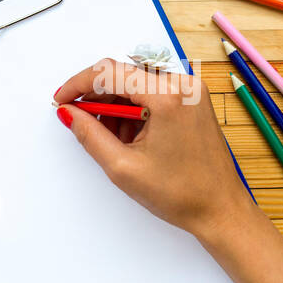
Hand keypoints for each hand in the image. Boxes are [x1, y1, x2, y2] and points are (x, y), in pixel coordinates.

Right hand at [53, 58, 257, 238]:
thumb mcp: (123, 167)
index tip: (62, 100)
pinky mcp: (194, 101)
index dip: (79, 84)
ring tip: (112, 140)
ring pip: (137, 84)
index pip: (111, 72)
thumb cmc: (182, 194)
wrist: (221, 209)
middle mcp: (184, 85)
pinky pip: (154, 93)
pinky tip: (131, 138)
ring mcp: (192, 91)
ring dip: (116, 106)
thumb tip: (69, 113)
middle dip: (97, 97)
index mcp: (169, 96)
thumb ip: (90, 135)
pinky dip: (135, 110)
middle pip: (124, 75)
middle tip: (79, 121)